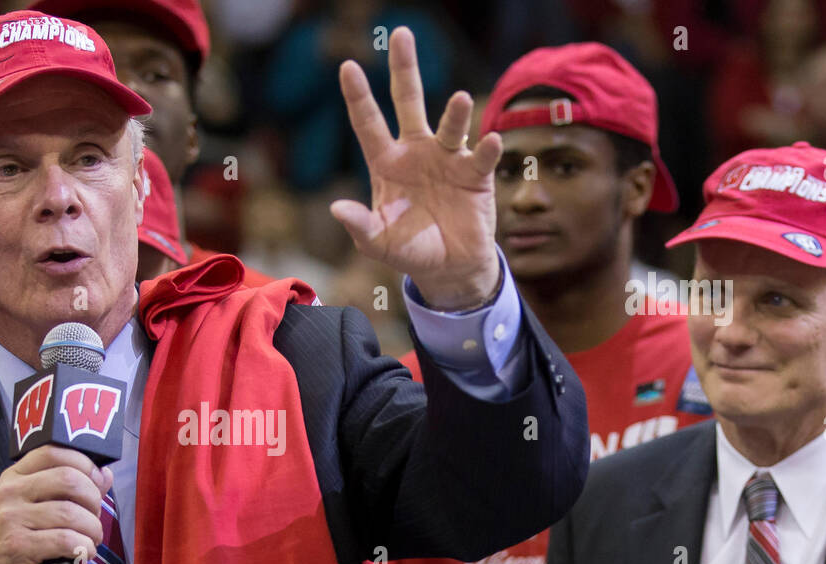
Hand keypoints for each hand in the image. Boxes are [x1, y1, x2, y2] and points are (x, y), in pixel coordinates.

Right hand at [0, 445, 113, 563]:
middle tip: (94, 517)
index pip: (54, 452)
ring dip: (92, 529)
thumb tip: (104, 474)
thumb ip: (66, 488)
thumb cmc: (11, 537)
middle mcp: (11, 492)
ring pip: (70, 513)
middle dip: (93, 500)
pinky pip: (64, 541)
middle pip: (68, 479)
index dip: (85, 464)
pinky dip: (83, 548)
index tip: (97, 481)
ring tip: (91, 539)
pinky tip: (83, 553)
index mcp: (15, 476)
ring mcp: (12, 518)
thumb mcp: (31, 505)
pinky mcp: (18, 546)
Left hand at [330, 26, 502, 310]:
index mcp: (387, 163)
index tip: (347, 66)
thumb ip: (359, 226)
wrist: (448, 267)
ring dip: (456, 113)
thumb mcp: (378, 243)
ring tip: (460, 99)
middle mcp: (417, 151)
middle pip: (409, 102)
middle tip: (401, 34)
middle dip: (405, 69)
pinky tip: (488, 141)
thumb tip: (337, 208)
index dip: (359, 97)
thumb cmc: (409, 250)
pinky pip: (481, 157)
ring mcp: (448, 159)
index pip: (368, 124)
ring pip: (450, 126)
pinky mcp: (475, 174)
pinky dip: (486, 149)